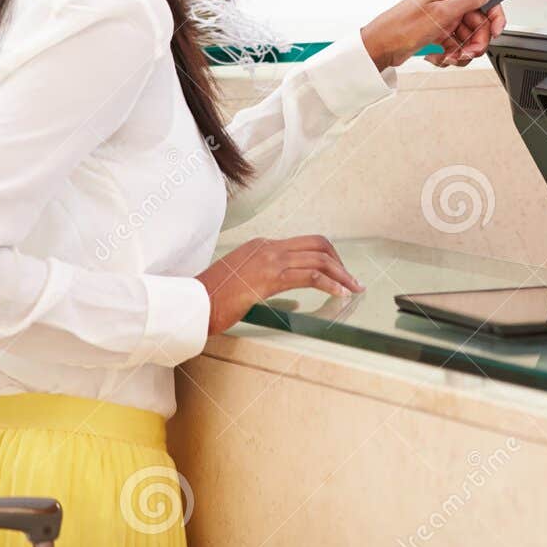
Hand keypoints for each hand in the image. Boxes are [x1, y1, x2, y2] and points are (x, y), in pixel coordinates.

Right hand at [197, 235, 362, 335]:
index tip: (339, 272)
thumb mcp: (241, 280)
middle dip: (340, 262)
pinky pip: (310, 276)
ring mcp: (269, 259)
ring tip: (353, 288)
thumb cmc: (212, 297)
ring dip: (341, 275)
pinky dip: (331, 284)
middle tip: (352, 281)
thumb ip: (263, 279)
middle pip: (318, 245)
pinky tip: (340, 293)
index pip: (305, 244)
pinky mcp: (269, 277)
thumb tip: (284, 292)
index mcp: (262, 246)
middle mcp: (268, 247)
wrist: (193, 302)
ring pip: (319, 259)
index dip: (327, 256)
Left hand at [360, 0, 503, 69]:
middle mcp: (448, 5)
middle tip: (467, 52)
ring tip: (449, 57)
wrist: (380, 48)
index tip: (497, 32)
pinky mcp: (437, 36)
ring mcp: (443, 21)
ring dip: (462, 51)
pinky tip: (439, 57)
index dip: (493, 17)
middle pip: (478, 24)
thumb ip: (469, 0)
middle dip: (475, 41)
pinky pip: (455, 47)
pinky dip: (450, 55)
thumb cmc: (402, 27)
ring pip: (467, 39)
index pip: (483, 1)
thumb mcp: (440, 12)